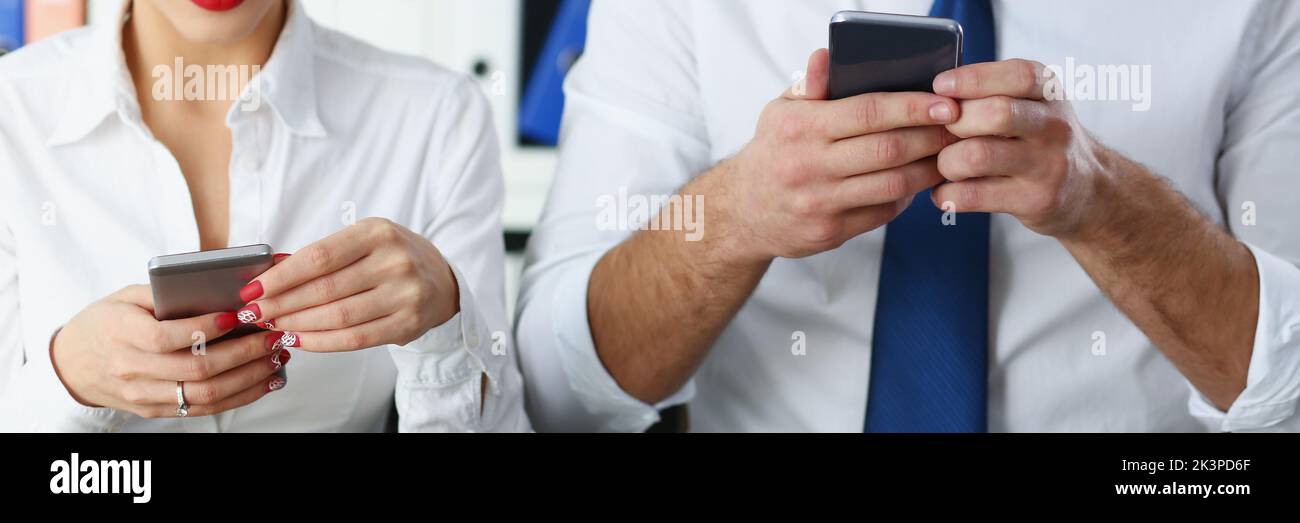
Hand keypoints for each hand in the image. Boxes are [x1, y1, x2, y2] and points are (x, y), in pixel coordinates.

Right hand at [51, 285, 288, 417]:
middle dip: (244, 353)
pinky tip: (265, 380)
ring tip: (277, 358)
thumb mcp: (126, 297)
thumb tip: (218, 287)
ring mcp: (144, 395)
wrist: (72, 363)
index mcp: (124, 335)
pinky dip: (240, 396)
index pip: (169, 337)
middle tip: (273, 336)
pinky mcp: (156, 410)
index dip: (207, 328)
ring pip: (205, 394)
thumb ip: (165, 292)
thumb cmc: (106, 322)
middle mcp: (133, 370)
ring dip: (250, 377)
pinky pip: (204, 408)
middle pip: (197, 369)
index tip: (239, 315)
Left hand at [234, 218, 458, 351]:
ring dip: (297, 324)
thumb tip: (270, 271)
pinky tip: (299, 339)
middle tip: (254, 313)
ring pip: (338, 317)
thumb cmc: (390, 257)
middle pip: (325, 289)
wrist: (441, 280)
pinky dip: (321, 342)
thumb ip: (321, 255)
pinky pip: (356, 339)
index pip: (318, 257)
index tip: (252, 290)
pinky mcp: (408, 324)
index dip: (280, 277)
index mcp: (378, 232)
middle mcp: (395, 261)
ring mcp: (405, 295)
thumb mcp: (362, 241)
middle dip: (281, 304)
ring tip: (273, 326)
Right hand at [718, 48, 959, 262]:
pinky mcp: (830, 232)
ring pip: (892, 185)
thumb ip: (811, 85)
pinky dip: (907, 196)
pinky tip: (916, 181)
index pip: (867, 113)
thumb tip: (828, 56)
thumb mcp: (780, 111)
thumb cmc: (773, 152)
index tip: (945, 103)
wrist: (742, 212)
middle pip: (888, 151)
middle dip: (931, 138)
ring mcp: (820, 203)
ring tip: (946, 155)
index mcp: (800, 128)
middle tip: (959, 128)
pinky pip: (882, 212)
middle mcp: (808, 167)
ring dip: (928, 170)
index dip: (912, 107)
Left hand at [930, 59, 1110, 238]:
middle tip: (944, 132)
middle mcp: (1054, 126)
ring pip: (978, 156)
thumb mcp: (1034, 103)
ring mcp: (1047, 166)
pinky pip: (973, 195)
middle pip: (995, 114)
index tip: (940, 85)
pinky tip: (946, 191)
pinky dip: (946, 193)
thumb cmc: (1041, 139)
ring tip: (946, 165)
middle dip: (955, 122)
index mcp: (1050, 93)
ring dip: (946, 161)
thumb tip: (933, 91)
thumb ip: (994, 91)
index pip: (1017, 76)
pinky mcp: (1035, 201)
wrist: (1088, 189)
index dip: (974, 78)